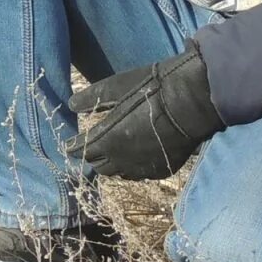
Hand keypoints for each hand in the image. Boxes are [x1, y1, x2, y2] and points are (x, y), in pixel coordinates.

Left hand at [69, 45, 222, 180]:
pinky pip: (138, 174)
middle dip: (92, 156)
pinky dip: (131, 167)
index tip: (70, 144)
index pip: (81, 150)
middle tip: (90, 147)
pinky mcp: (160, 170)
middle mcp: (122, 159)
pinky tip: (133, 157)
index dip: (74, 147)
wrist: (192, 101)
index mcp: (107, 139)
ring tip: (111, 153)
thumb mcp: (115, 87)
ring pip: (118, 173)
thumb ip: (91, 98)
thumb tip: (70, 104)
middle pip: (98, 165)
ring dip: (111, 164)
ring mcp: (142, 167)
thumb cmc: (151, 89)